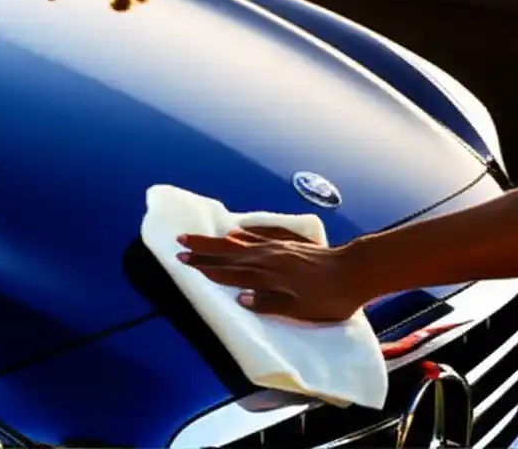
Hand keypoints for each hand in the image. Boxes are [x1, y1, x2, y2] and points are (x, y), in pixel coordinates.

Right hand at [176, 226, 371, 322]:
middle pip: (228, 252)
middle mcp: (267, 257)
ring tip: (199, 235)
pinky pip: (262, 233)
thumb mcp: (299, 309)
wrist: (357, 271)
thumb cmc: (330, 297)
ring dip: (218, 239)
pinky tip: (238, 228)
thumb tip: (239, 298)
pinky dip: (247, 231)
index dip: (205, 266)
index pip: (228, 271)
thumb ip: (267, 303)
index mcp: (266, 275)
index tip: (183, 260)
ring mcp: (278, 247)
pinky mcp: (290, 242)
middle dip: (203, 247)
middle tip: (180, 241)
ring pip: (241, 241)